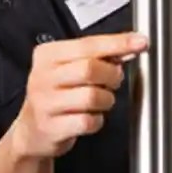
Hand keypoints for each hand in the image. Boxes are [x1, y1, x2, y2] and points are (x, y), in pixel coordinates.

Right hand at [12, 32, 147, 158]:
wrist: (32, 130)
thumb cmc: (55, 95)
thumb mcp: (68, 68)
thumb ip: (97, 55)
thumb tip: (129, 46)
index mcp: (47, 55)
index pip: (88, 44)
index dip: (117, 43)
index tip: (139, 42)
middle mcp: (42, 77)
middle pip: (90, 69)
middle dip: (111, 75)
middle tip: (114, 79)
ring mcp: (45, 103)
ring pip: (92, 96)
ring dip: (106, 100)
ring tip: (100, 100)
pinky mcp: (52, 127)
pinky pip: (88, 121)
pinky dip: (96, 120)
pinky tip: (90, 117)